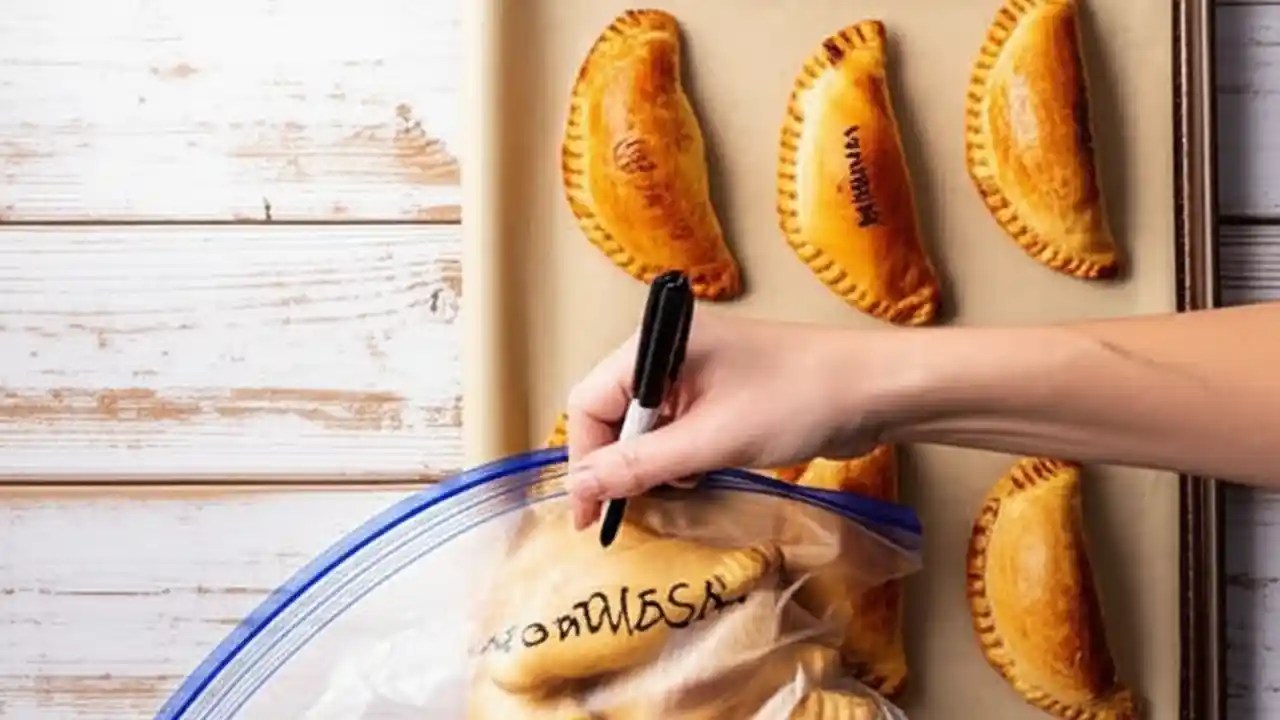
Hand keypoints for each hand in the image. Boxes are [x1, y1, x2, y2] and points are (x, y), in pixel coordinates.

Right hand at [562, 310, 897, 528]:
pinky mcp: (719, 392)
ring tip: (680, 487)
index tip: (590, 514)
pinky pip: (676, 429)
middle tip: (626, 513)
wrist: (876, 389)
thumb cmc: (798, 400)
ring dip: (652, 464)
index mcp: (657, 344)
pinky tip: (700, 475)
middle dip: (618, 465)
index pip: (589, 403)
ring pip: (645, 426)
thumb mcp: (712, 441)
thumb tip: (581, 486)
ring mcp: (695, 371)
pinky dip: (678, 458)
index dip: (585, 461)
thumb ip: (641, 464)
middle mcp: (668, 352)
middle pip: (612, 414)